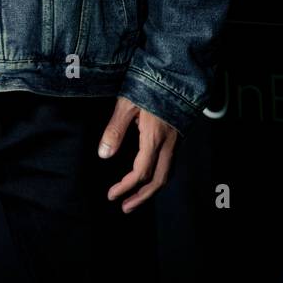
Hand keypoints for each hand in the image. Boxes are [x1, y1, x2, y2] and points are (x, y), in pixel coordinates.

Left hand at [96, 95, 178, 211]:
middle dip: (141, 197)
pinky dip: (159, 176)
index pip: (140, 172)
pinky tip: (149, 177)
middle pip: (158, 180)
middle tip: (125, 207)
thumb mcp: (126, 105)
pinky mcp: (178, 136)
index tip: (112, 195)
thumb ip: (115, 130)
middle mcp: (168, 143)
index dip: (126, 187)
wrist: (176, 74)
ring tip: (136, 198)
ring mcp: (176, 141)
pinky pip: (170, 164)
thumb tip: (104, 155)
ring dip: (151, 190)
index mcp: (154, 138)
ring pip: (167, 174)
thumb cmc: (148, 86)